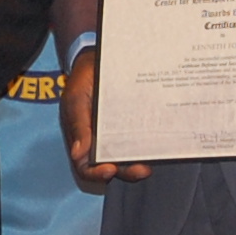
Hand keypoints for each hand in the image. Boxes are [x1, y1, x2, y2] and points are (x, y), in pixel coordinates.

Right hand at [59, 47, 149, 188]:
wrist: (97, 60)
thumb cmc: (81, 81)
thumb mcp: (76, 101)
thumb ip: (79, 126)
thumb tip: (78, 155)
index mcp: (82, 141)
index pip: (86, 167)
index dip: (96, 174)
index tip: (108, 170)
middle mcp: (101, 143)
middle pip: (113, 167)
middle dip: (127, 172)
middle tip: (141, 170)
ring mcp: (117, 136)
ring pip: (129, 158)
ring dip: (140, 163)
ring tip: (152, 162)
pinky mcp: (132, 126)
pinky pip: (140, 139)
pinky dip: (149, 145)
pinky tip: (158, 143)